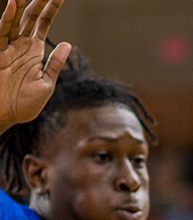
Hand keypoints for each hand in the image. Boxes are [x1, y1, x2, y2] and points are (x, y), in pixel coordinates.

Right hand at [0, 0, 70, 130]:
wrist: (6, 117)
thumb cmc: (24, 104)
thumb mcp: (47, 83)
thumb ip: (55, 64)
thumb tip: (68, 44)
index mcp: (34, 51)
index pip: (43, 24)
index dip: (51, 10)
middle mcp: (21, 46)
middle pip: (30, 18)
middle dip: (40, 2)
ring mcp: (8, 48)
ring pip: (16, 21)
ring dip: (23, 5)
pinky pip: (2, 32)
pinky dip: (8, 18)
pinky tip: (14, 4)